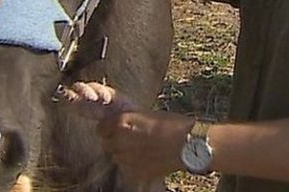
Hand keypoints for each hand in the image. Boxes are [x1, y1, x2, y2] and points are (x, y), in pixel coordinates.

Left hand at [63, 81, 192, 181]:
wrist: (188, 145)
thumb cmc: (172, 125)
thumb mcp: (147, 115)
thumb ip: (130, 120)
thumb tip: (121, 124)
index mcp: (121, 122)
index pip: (101, 128)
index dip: (109, 129)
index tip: (116, 130)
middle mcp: (119, 141)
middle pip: (108, 144)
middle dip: (117, 142)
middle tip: (133, 141)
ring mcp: (125, 159)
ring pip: (117, 158)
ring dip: (125, 155)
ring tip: (143, 151)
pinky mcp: (134, 173)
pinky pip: (127, 169)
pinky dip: (134, 166)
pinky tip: (148, 160)